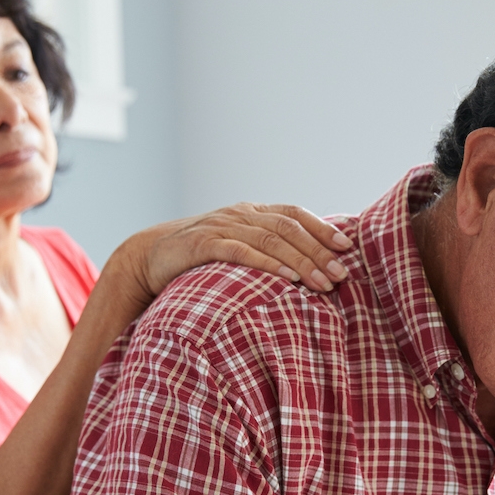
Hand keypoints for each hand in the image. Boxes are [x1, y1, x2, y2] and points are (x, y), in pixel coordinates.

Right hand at [126, 203, 351, 301]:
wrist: (147, 257)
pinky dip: (267, 264)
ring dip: (301, 262)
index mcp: (251, 212)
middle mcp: (240, 214)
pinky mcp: (203, 245)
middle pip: (288, 228)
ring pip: (270, 240)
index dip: (322, 228)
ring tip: (323, 283)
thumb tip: (304, 268)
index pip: (294, 213)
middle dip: (318, 250)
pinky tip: (287, 279)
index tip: (347, 247)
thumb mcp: (234, 247)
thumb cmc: (197, 258)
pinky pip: (241, 252)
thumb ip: (263, 250)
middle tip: (342, 273)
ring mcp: (222, 227)